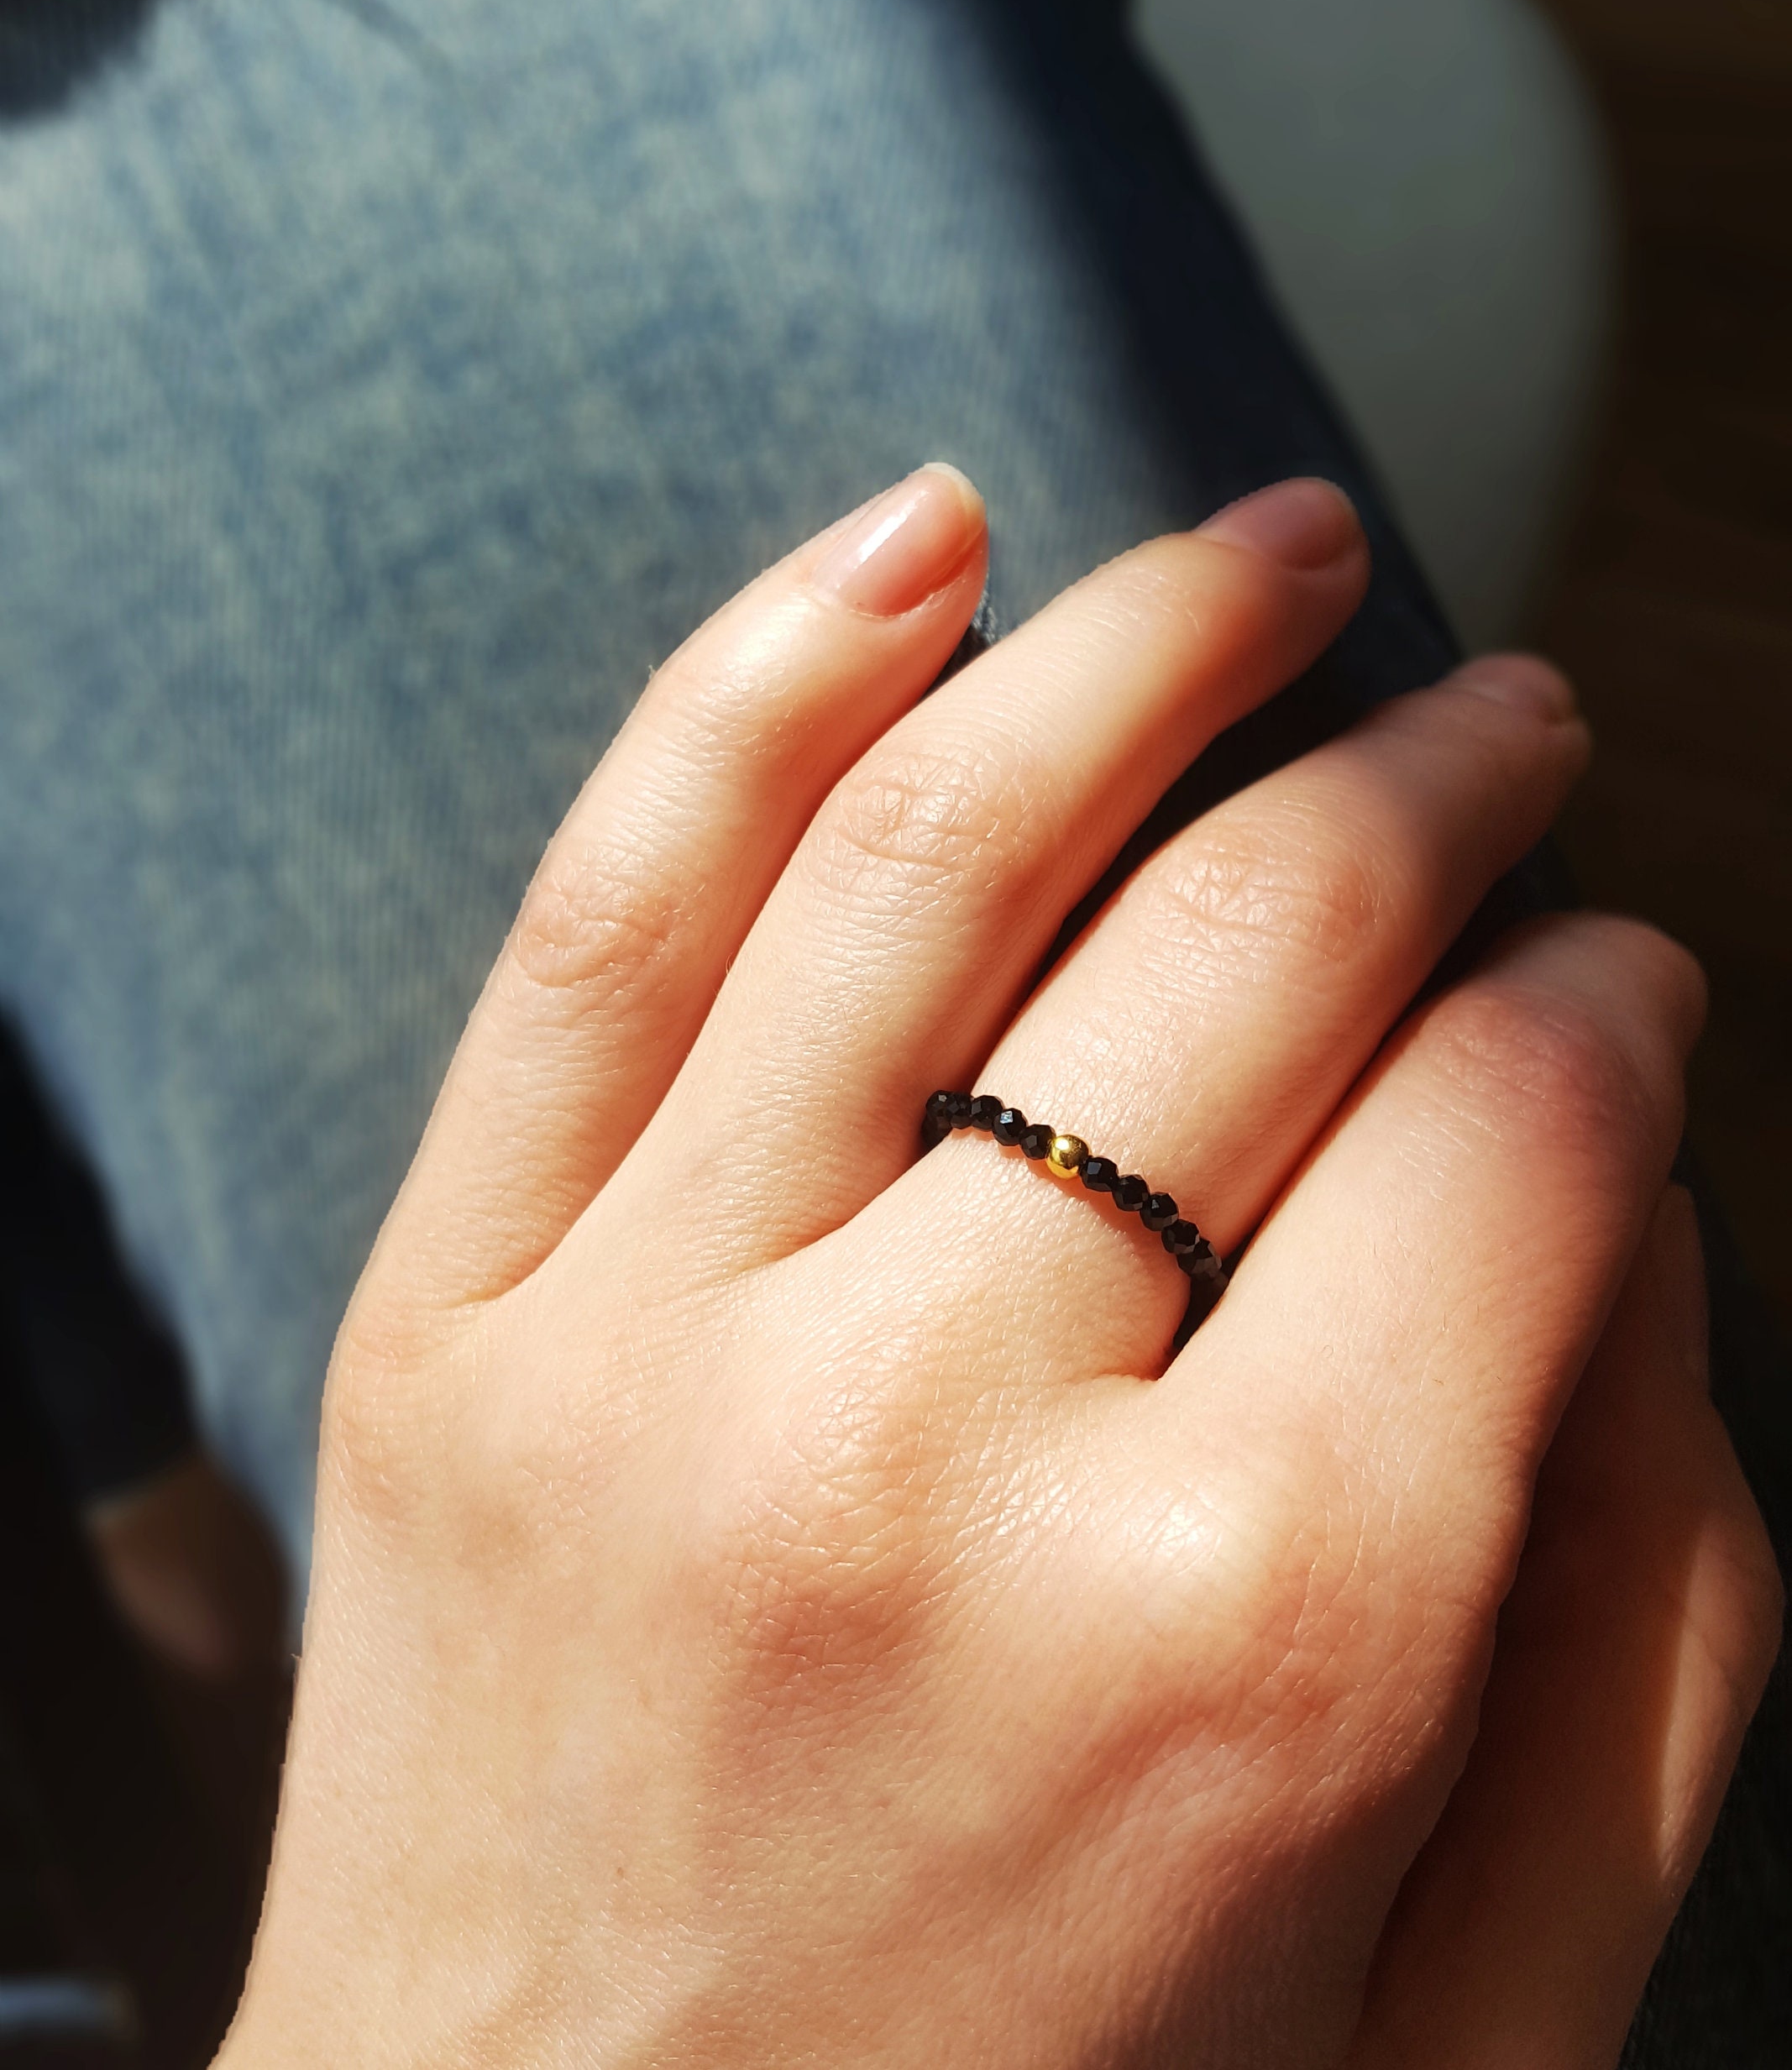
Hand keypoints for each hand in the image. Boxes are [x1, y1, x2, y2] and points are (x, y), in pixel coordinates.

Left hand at [223, 469, 1778, 2068]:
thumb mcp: (1465, 1999)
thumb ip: (1637, 1604)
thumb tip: (1631, 1177)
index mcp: (1253, 1641)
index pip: (1519, 1128)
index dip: (1614, 1003)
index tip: (1623, 968)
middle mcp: (934, 1444)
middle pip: (1265, 938)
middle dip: (1446, 784)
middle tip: (1512, 720)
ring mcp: (645, 1355)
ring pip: (946, 840)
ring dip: (1156, 638)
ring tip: (1281, 544)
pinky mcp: (442, 1329)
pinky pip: (610, 914)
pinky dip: (769, 680)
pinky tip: (924, 539)